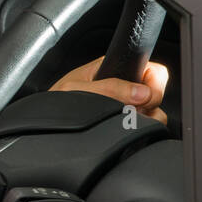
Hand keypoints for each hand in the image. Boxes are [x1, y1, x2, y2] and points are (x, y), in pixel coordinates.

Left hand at [48, 56, 168, 124]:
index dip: (153, 83)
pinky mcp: (126, 124)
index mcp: (113, 70)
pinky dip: (140, 131)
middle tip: (126, 112)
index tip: (143, 97)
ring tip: (121, 122)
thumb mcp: (76, 90)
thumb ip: (109, 88)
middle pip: (157, 94)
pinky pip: (147, 129)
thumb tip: (143, 93)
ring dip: (143, 120)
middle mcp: (124, 87)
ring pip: (155, 113)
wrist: (45, 125)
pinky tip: (122, 131)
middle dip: (146, 105)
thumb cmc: (54, 103)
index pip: (151, 70)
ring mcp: (127, 107)